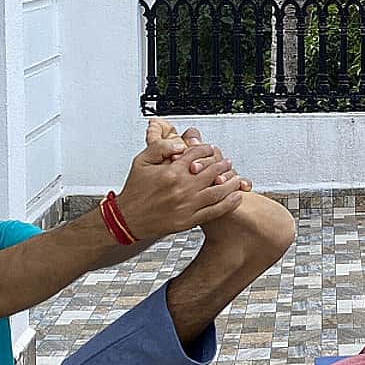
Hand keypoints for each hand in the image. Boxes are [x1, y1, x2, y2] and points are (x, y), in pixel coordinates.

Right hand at [113, 120, 245, 238]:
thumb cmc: (135, 190)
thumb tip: (181, 144)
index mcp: (171, 172)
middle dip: (222, 164)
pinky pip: (214, 211)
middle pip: (212, 171)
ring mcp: (186, 205)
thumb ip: (161, 147)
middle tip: (228, 162)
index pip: (196, 155)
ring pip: (217, 191)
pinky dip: (228, 204)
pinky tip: (236, 196)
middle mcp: (181, 188)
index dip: (206, 149)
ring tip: (236, 177)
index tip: (210, 148)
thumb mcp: (141, 161)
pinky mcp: (188, 220)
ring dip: (230, 182)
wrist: (128, 218)